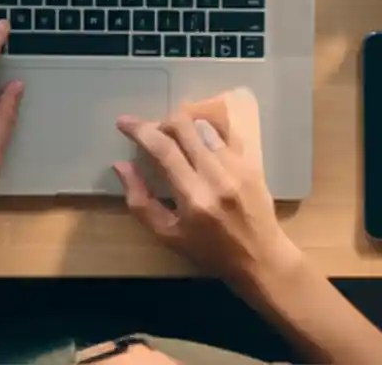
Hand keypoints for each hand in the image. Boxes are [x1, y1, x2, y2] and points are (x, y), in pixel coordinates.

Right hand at [112, 105, 298, 290]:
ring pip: (204, 125)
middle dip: (161, 123)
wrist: (260, 258)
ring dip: (184, 126)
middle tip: (153, 134)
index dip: (140, 130)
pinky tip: (200, 141)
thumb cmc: (210, 251)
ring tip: (176, 139)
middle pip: (185, 127)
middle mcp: (217, 176)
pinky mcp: (251, 163)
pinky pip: (225, 133)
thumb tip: (121, 165)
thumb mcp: (168, 235)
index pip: (163, 149)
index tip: (124, 122)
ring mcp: (237, 167)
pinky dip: (207, 130)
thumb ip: (140, 202)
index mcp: (193, 198)